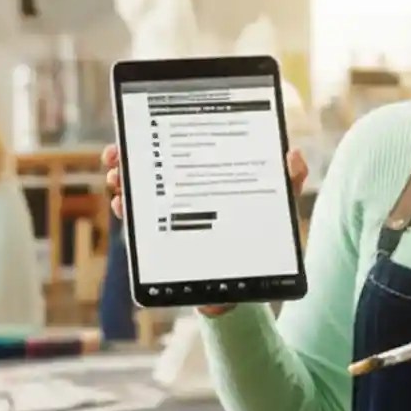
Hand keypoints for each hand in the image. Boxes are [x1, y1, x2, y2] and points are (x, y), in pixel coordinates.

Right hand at [102, 143, 310, 317]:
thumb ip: (288, 179)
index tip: (136, 131)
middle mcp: (185, 192)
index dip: (155, 136)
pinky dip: (127, 212)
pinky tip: (122, 208)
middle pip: (150, 168)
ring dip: (122, 184)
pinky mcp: (167, 239)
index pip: (177, 149)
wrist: (254, 278)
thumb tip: (293, 154)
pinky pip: (140, 224)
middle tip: (116, 157)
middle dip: (127, 159)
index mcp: (208, 175)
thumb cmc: (263, 232)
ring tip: (117, 181)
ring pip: (139, 194)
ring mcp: (174, 215)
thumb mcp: (278, 202)